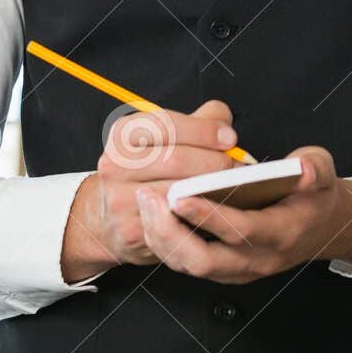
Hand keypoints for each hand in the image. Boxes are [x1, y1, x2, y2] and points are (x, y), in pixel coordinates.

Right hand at [59, 99, 239, 280]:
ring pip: (177, 192)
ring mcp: (119, 198)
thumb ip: (196, 122)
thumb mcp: (165, 139)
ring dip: (212, 189)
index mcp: (122, 134)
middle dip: (214, 162)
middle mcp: (114, 164)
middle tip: (237, 167)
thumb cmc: (150, 171)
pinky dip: (201, 214)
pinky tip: (216, 208)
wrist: (114, 217)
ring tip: (232, 186)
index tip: (229, 138)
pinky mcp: (132, 230)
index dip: (203, 130)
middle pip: (175, 159)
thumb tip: (224, 122)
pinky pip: (175, 221)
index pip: (166, 125)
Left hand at [132, 146, 351, 284]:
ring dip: (162, 238)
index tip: (179, 196)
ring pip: (190, 265)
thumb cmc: (314, 197)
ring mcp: (239, 269)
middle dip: (170, 233)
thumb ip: (314, 169)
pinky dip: (165, 242)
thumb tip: (301, 169)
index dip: (208, 216)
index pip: (240, 232)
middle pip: (204, 261)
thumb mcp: (322, 173)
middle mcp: (258, 259)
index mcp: (282, 234)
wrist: (321, 227)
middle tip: (147, 198)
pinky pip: (187, 263)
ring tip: (144, 203)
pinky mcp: (224, 269)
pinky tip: (151, 215)